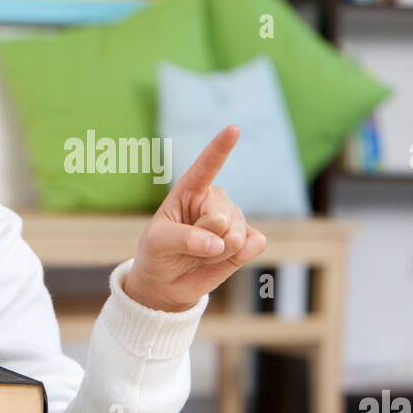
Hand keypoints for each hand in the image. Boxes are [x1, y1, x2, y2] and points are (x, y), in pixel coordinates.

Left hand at [124, 125, 265, 311]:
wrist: (168, 283)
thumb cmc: (158, 254)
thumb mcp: (157, 244)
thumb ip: (184, 239)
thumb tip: (219, 245)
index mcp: (189, 190)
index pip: (205, 166)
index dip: (220, 148)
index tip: (234, 128)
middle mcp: (215, 199)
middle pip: (220, 218)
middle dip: (204, 240)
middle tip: (189, 247)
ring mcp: (235, 218)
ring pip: (236, 236)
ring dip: (216, 254)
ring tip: (201, 254)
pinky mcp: (250, 239)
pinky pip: (255, 245)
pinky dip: (237, 259)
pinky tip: (221, 258)